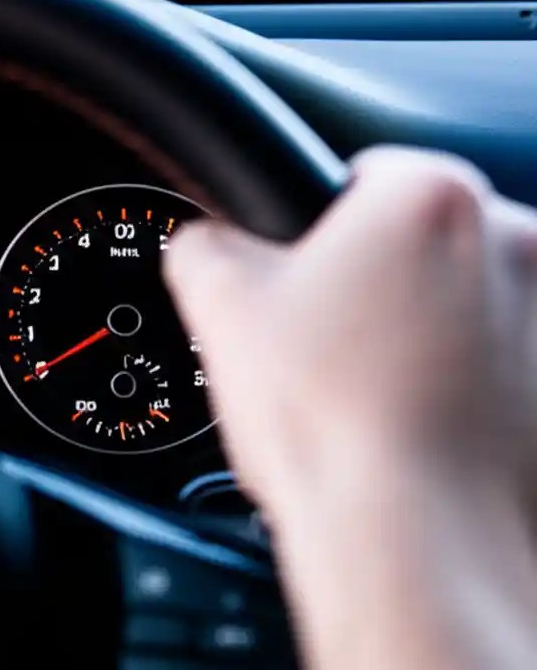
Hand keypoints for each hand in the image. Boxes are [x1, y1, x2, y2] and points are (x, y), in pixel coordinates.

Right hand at [164, 147, 536, 668]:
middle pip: (421, 238)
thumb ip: (205, 244)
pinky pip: (504, 359)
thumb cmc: (328, 421)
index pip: (362, 172)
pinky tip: (414, 420)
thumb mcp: (219, 307)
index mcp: (428, 196)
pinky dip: (468, 379)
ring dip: (426, 327)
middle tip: (325, 341)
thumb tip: (206, 243)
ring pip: (467, 300)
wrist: (408, 539)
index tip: (302, 272)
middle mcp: (515, 240)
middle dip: (375, 279)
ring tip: (369, 391)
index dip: (316, 226)